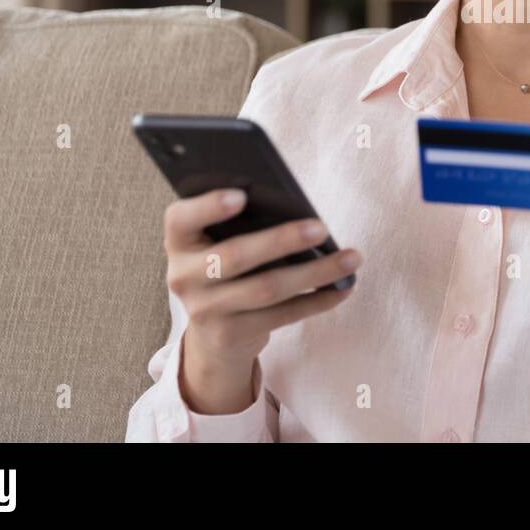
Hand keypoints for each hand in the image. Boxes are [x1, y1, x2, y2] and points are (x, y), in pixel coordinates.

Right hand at [163, 188, 360, 413]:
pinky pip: (281, 315)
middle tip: (321, 227)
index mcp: (179, 241)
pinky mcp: (230, 335)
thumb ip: (239, 224)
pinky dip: (317, 301)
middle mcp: (183, 276)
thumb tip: (294, 207)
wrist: (213, 335)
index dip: (208, 206)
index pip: (180, 218)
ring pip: (266, 288)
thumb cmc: (226, 267)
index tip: (242, 195)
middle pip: (234, 256)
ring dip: (314, 272)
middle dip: (281, 240)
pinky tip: (343, 287)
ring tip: (351, 258)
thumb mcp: (218, 244)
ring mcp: (205, 310)